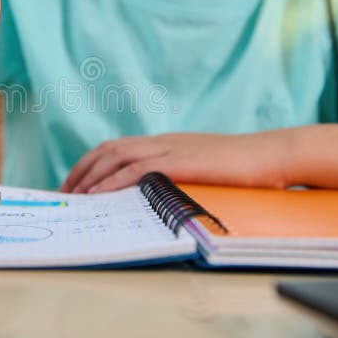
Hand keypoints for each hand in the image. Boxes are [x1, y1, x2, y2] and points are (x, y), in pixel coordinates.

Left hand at [60, 132, 289, 193]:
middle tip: (64, 191)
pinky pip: (138, 168)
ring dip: (91, 175)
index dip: (92, 164)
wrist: (274, 156)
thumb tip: (157, 195)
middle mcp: (163, 142)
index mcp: (166, 143)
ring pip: (117, 155)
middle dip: (82, 169)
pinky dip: (114, 180)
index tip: (76, 183)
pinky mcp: (181, 161)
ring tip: (73, 195)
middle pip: (109, 149)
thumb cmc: (244, 168)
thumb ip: (179, 178)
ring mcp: (171, 148)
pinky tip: (99, 193)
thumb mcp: (204, 171)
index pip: (118, 148)